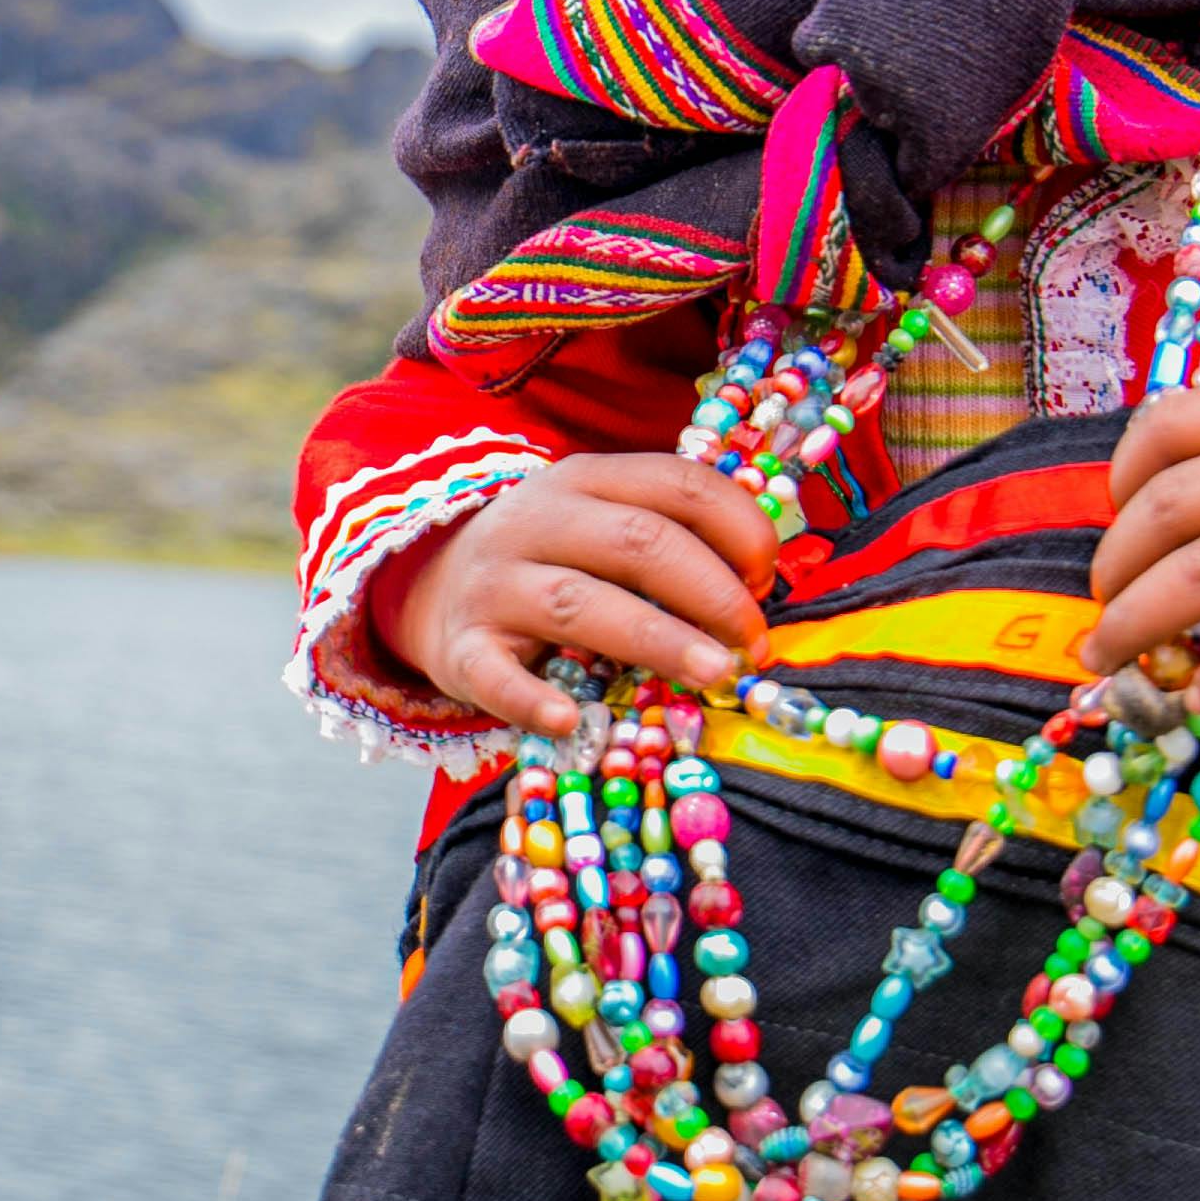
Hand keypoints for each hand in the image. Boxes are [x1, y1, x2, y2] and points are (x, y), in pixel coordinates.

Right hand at [369, 453, 779, 735]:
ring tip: (714, 672)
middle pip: (638, 541)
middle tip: (751, 642)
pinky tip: (574, 719)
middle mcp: (537, 520)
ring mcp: (495, 584)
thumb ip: (671, 540)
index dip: (738, 528)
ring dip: (657, 638)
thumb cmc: (553, 564)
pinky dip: (533, 699)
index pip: (678, 484)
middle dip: (711, 590)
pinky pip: (496, 675)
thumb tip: (760, 586)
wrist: (432, 587)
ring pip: (581, 603)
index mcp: (588, 481)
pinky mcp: (462, 649)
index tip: (767, 579)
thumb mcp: (603, 527)